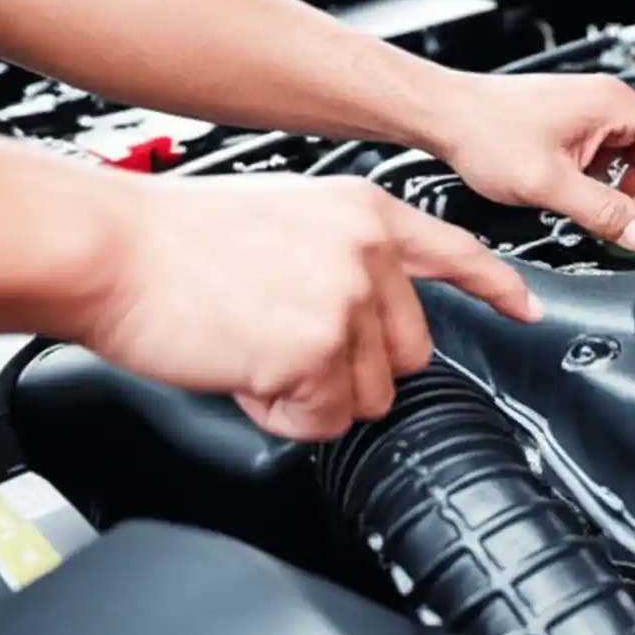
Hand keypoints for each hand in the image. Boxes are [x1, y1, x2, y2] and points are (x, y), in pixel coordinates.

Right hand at [76, 173, 538, 440]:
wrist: (108, 246)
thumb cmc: (176, 238)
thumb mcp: (288, 218)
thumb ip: (345, 260)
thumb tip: (371, 316)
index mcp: (365, 213)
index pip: (457, 253)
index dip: (497, 288)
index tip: (526, 310)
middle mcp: (367, 253)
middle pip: (410, 357)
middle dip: (354, 369)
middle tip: (287, 344)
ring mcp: (345, 301)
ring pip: (367, 397)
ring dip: (313, 394)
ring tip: (256, 350)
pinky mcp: (314, 350)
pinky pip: (321, 421)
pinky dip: (281, 413)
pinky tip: (243, 370)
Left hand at [436, 73, 634, 250]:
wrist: (445, 117)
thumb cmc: (486, 132)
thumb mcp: (549, 184)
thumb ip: (602, 213)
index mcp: (613, 108)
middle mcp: (608, 108)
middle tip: (626, 224)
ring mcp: (592, 121)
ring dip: (626, 196)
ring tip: (594, 212)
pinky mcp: (576, 135)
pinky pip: (611, 167)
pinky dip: (606, 190)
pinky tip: (580, 201)